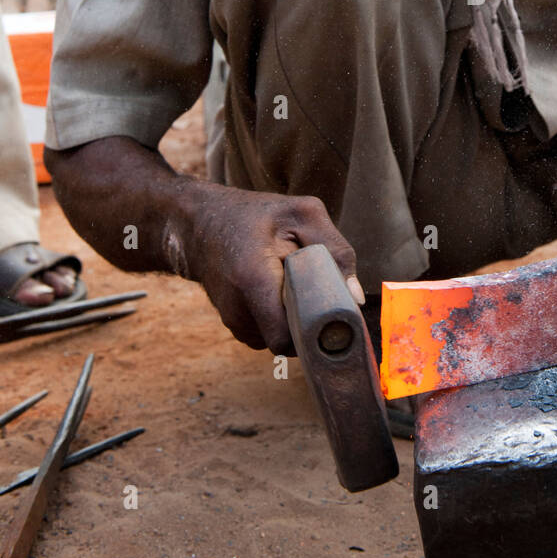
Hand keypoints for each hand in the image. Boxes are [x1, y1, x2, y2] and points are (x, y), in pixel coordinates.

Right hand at [182, 185, 361, 354]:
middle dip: (307, 324)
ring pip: (279, 340)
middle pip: (287, 343)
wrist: (198, 224)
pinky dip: (279, 318)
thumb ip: (336, 250)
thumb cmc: (254, 215)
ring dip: (292, 319)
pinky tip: (277, 290)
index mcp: (252, 280)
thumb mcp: (302, 214)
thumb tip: (356, 298)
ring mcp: (232, 322)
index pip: (287, 339)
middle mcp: (236, 310)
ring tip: (291, 284)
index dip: (313, 333)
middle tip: (316, 293)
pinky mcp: (234, 325)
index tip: (330, 316)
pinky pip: (268, 334)